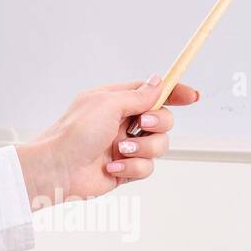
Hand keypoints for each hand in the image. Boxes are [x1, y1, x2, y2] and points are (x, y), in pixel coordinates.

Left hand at [16, 73, 199, 207]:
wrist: (57, 170)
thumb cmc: (74, 133)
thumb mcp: (108, 104)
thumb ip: (138, 96)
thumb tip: (158, 81)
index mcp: (115, 101)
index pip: (151, 92)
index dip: (174, 92)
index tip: (193, 96)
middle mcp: (122, 122)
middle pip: (163, 120)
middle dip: (159, 124)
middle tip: (143, 125)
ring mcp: (124, 146)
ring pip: (159, 146)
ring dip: (143, 149)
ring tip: (119, 151)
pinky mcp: (125, 168)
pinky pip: (147, 167)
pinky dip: (132, 167)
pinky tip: (111, 167)